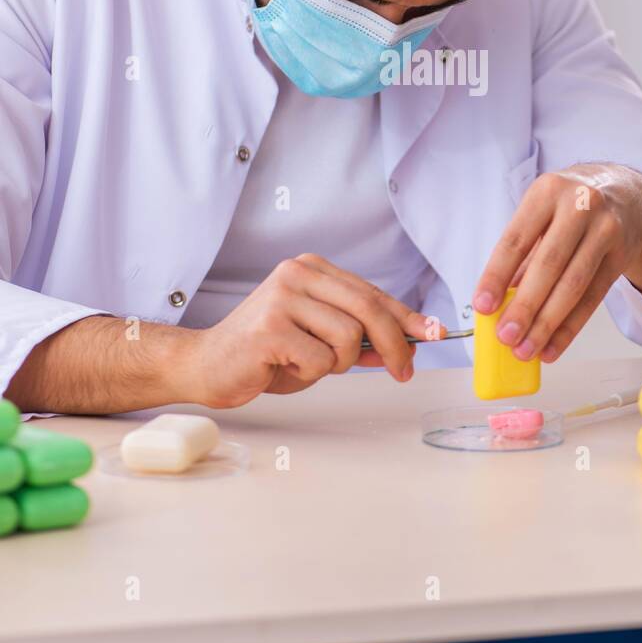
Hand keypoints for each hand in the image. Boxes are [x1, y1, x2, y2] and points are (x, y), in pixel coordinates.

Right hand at [188, 254, 442, 407]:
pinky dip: (311, 374)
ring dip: (338, 364)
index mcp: (311, 268)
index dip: (407, 317)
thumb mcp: (319, 342)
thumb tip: (408, 344)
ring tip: (306, 364)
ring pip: (348, 338)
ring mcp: (282, 297)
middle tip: (402, 372)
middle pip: (369, 309)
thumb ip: (358, 339)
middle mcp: (298, 273)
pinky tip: (284, 368)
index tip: (435, 332)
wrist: (206, 365)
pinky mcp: (270, 327)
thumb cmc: (265, 354)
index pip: (372, 292)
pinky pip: (320, 360)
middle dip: (395, 345)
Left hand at [473, 164, 641, 363]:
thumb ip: (520, 254)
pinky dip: (571, 327)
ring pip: (574, 285)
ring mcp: (605, 230)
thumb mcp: (541, 212)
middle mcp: (579, 206)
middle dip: (525, 306)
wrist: (624, 192)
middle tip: (506, 336)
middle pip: (548, 265)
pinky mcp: (622, 254)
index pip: (516, 240)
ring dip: (547, 324)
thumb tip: (496, 303)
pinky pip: (593, 298)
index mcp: (547, 192)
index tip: (482, 306)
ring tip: (526, 349)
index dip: (497, 275)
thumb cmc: (569, 205)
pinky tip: (553, 347)